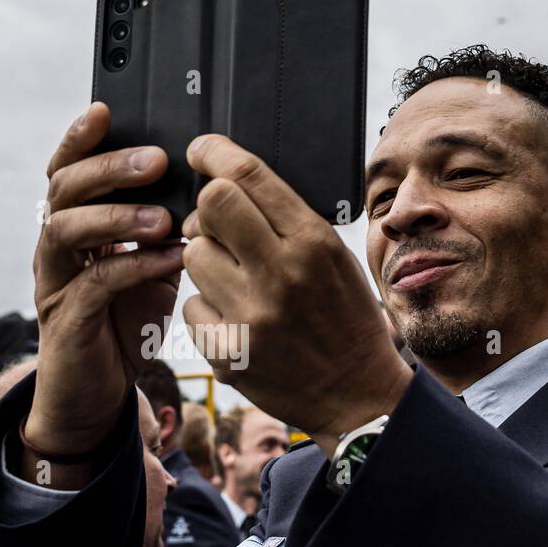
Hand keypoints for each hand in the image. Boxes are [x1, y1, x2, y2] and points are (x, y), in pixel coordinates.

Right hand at [25, 103, 184, 484]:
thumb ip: (163, 230)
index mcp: (73, 227)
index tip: (105, 110)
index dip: (79, 138)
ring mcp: (55, 283)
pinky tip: (167, 260)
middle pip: (63, 189)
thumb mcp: (148, 268)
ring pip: (66, 230)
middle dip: (108, 168)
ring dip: (116, 216)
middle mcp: (55, 249)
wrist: (95, 395)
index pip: (67, 170)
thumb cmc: (123, 326)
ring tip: (162, 217)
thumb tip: (206, 188)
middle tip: (155, 161)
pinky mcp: (67, 319)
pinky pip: (94, 283)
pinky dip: (133, 266)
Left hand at [180, 135, 411, 454]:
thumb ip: (286, 220)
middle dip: (207, 207)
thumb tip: (224, 187)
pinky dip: (207, 307)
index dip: (213, 152)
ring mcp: (250, 316)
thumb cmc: (345, 318)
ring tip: (237, 280)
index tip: (200, 151)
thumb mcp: (335, 257)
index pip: (247, 175)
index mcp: (313, 242)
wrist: (356, 396)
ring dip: (207, 259)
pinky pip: (191, 304)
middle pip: (209, 204)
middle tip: (216, 223)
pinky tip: (236, 318)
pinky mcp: (227, 352)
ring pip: (192, 254)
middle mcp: (281, 274)